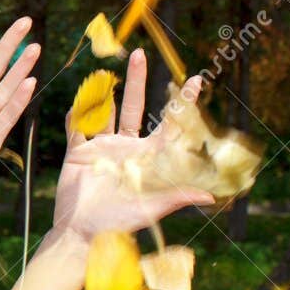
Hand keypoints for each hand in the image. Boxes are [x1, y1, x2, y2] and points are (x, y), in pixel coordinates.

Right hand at [51, 50, 217, 244]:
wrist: (82, 234)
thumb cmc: (120, 224)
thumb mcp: (153, 208)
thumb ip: (179, 196)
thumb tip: (212, 195)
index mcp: (148, 158)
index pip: (169, 124)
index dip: (182, 103)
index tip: (196, 80)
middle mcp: (127, 148)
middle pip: (135, 107)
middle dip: (138, 81)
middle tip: (141, 54)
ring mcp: (102, 148)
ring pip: (105, 111)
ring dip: (105, 90)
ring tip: (106, 69)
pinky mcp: (78, 153)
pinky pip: (76, 128)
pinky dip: (76, 114)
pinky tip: (77, 100)